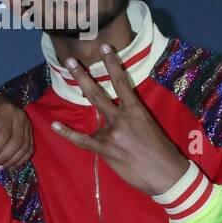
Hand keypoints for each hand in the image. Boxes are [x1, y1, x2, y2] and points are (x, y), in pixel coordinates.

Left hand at [0, 91, 33, 169]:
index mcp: (6, 112)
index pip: (4, 133)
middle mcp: (20, 117)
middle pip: (17, 141)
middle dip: (4, 156)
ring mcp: (27, 124)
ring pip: (25, 146)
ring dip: (13, 160)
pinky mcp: (30, 131)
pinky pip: (30, 148)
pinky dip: (22, 159)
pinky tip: (10, 166)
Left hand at [49, 46, 187, 195]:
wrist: (167, 174)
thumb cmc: (161, 150)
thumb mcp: (149, 126)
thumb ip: (131, 117)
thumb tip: (116, 113)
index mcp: (137, 111)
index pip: (122, 82)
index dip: (113, 64)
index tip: (105, 48)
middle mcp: (123, 118)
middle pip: (99, 93)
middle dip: (83, 76)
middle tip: (69, 61)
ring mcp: (113, 134)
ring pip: (91, 111)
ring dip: (78, 94)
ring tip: (63, 82)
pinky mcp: (105, 150)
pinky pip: (82, 140)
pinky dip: (67, 133)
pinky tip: (54, 125)